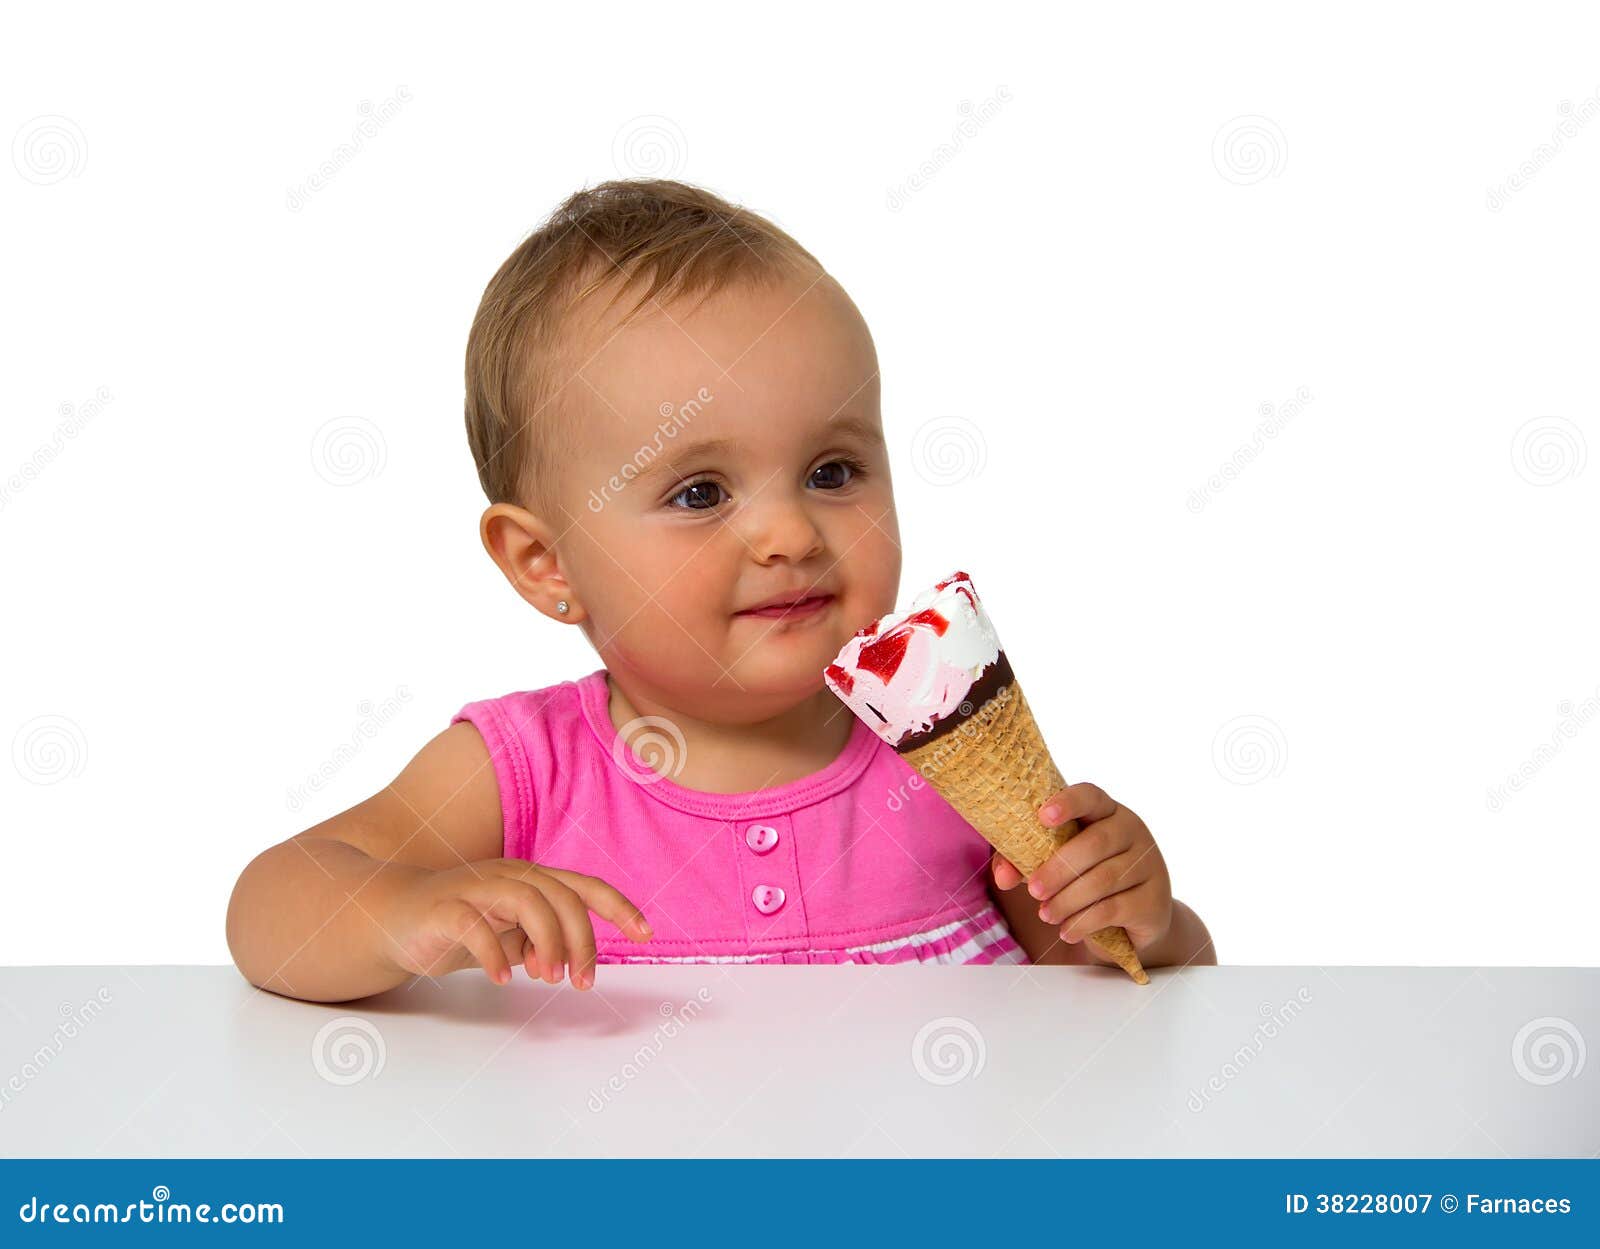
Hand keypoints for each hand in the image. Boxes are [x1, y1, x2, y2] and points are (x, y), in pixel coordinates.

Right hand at [381, 858, 652, 989]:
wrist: (391, 917)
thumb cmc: (458, 926)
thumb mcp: (508, 938)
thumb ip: (536, 944)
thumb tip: (562, 964)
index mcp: (530, 880)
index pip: (584, 886)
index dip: (618, 906)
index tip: (646, 933)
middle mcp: (508, 875)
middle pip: (560, 897)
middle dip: (580, 940)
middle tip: (582, 982)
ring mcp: (475, 887)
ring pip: (526, 900)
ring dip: (546, 942)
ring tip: (548, 979)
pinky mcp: (443, 908)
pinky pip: (473, 924)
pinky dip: (492, 953)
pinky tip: (500, 980)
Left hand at [990, 782, 1172, 954]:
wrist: (1133, 920)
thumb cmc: (1087, 879)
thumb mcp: (1055, 864)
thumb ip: (1024, 862)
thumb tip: (1003, 876)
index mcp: (1106, 812)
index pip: (1091, 796)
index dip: (1068, 803)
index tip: (1043, 816)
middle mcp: (1132, 831)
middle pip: (1095, 843)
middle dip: (1059, 868)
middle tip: (1034, 890)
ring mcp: (1149, 864)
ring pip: (1104, 880)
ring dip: (1068, 900)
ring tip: (1045, 915)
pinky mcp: (1154, 900)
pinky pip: (1115, 908)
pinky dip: (1084, 922)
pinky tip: (1067, 931)